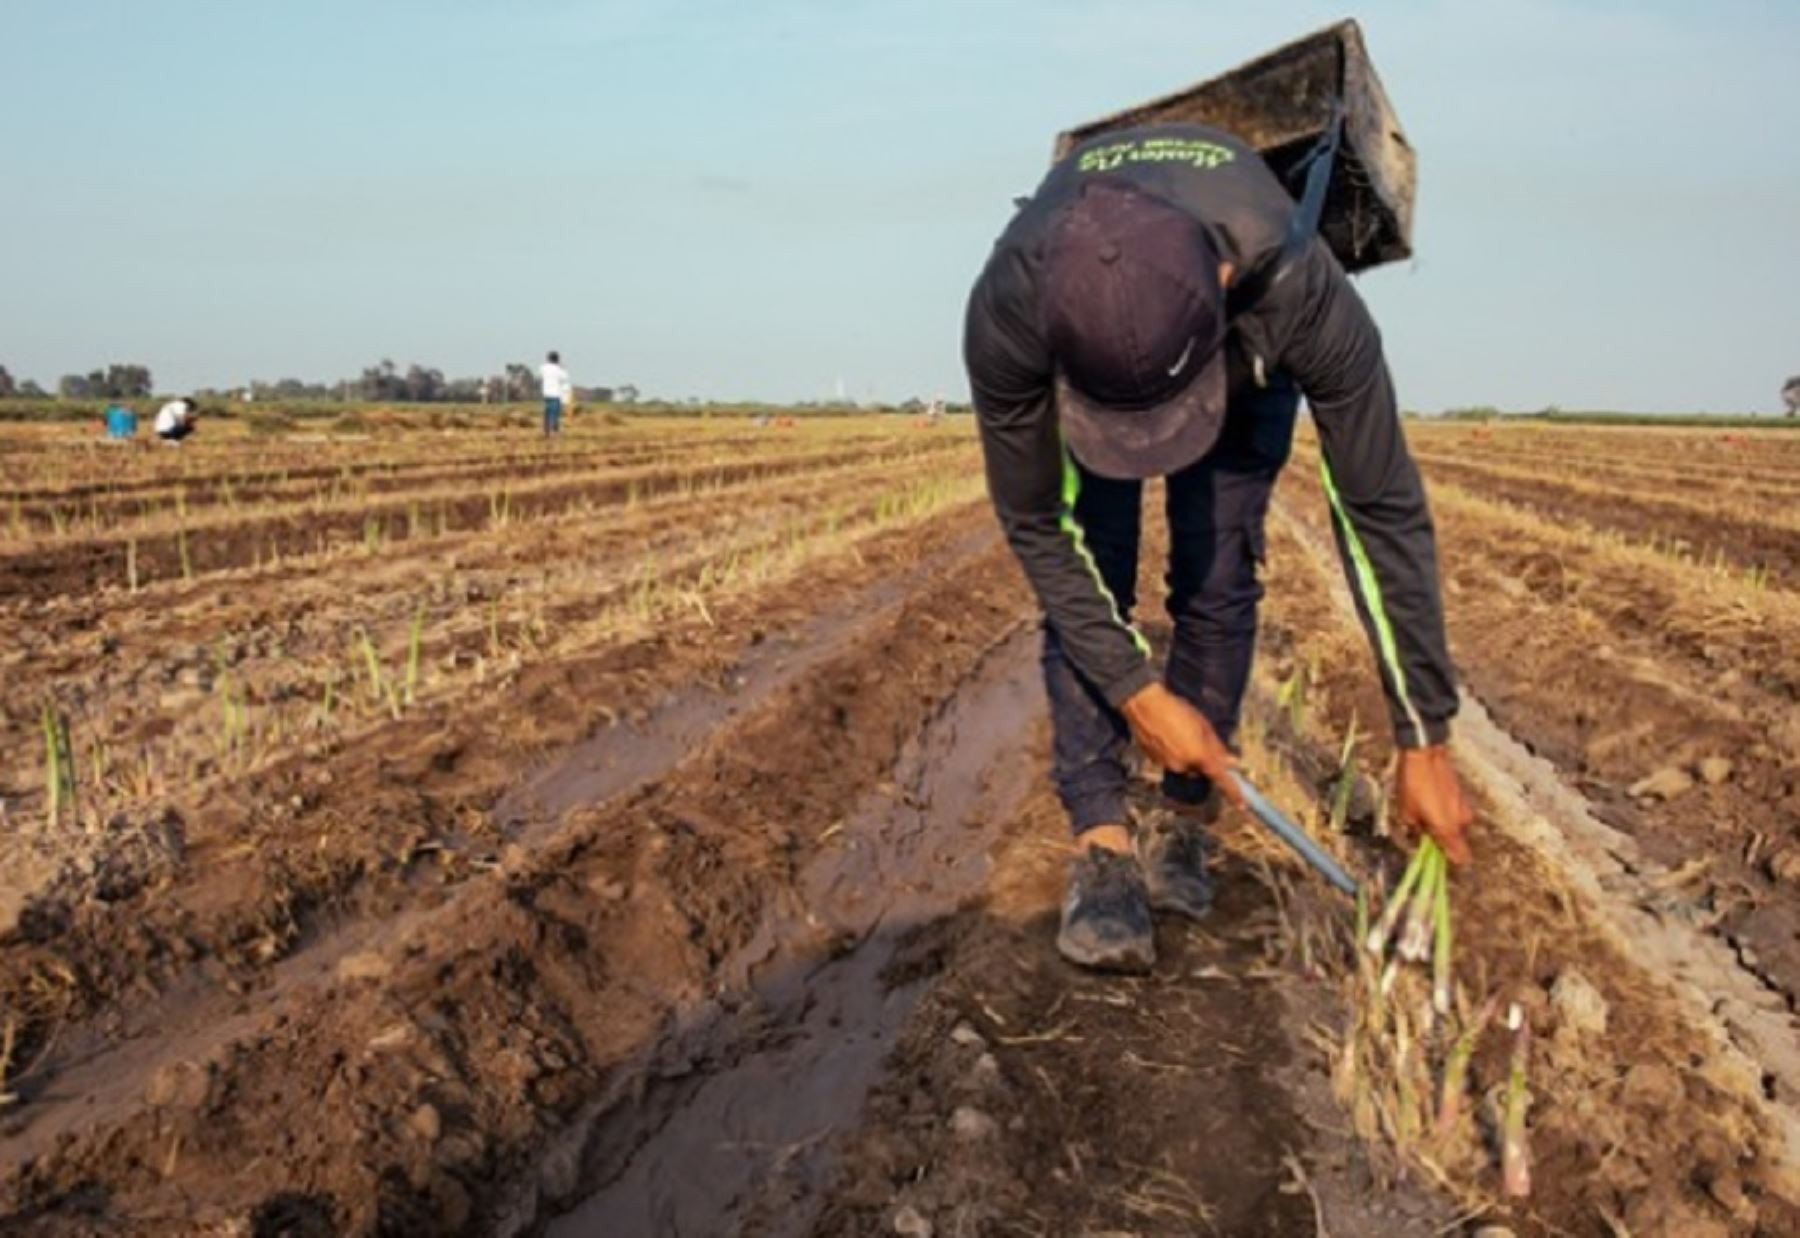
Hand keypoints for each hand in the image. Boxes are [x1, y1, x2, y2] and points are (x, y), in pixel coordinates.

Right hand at [1120, 683, 1242, 804]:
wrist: (1144, 705)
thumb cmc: (1177, 710)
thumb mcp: (1203, 725)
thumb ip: (1218, 747)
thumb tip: (1232, 763)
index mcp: (1199, 756)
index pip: (1221, 778)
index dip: (1233, 792)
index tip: (1241, 805)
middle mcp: (1183, 766)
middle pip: (1199, 769)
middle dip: (1201, 759)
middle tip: (1197, 738)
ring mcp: (1167, 765)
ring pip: (1183, 765)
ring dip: (1185, 754)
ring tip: (1177, 732)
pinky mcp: (1153, 762)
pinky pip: (1169, 761)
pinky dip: (1170, 752)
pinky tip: (1166, 735)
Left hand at [1396, 744, 1472, 865]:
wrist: (1425, 752)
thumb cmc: (1413, 783)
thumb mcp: (1406, 810)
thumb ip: (1415, 829)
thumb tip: (1420, 834)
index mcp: (1448, 829)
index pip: (1461, 857)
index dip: (1447, 859)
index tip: (1433, 855)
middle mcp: (1461, 820)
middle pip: (1454, 839)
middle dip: (1439, 837)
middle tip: (1421, 827)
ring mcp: (1464, 806)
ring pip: (1454, 823)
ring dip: (1441, 822)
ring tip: (1422, 808)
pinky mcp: (1462, 795)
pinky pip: (1454, 810)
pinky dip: (1444, 809)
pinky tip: (1429, 797)